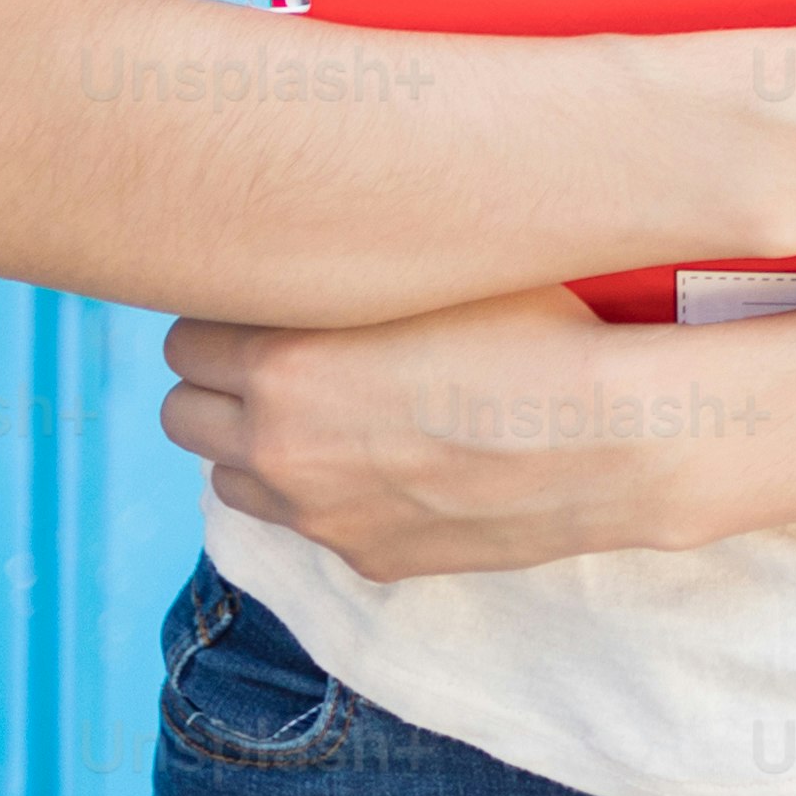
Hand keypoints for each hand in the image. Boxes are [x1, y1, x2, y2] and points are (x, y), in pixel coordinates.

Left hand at [161, 288, 767, 579]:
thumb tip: (302, 239)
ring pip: (230, 480)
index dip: (227, 315)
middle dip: (223, 382)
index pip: (185, 337)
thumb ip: (344, 265)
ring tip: (328, 411)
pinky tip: (390, 458)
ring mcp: (319, 516)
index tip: (266, 303)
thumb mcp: (431, 269)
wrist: (613, 436)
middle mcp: (279, 449)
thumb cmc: (537, 330)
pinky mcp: (367, 557)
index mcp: (280, 365)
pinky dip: (328, 493)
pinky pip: (309, 523)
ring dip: (258, 445)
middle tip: (283, 354)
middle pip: (183, 413)